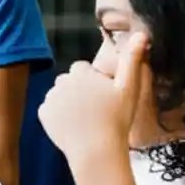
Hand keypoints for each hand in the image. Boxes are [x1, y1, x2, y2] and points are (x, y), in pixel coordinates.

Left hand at [38, 32, 148, 159]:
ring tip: (85, 117)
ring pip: (60, 94)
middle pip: (70, 80)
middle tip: (95, 107)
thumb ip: (133, 59)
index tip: (104, 95)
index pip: (83, 68)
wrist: (96, 151)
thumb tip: (141, 33)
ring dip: (68, 100)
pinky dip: (58, 114)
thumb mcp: (129, 88)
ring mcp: (50, 99)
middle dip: (79, 89)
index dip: (94, 80)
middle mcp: (61, 82)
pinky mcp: (43, 114)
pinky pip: (50, 108)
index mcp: (80, 72)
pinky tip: (73, 124)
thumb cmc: (116, 119)